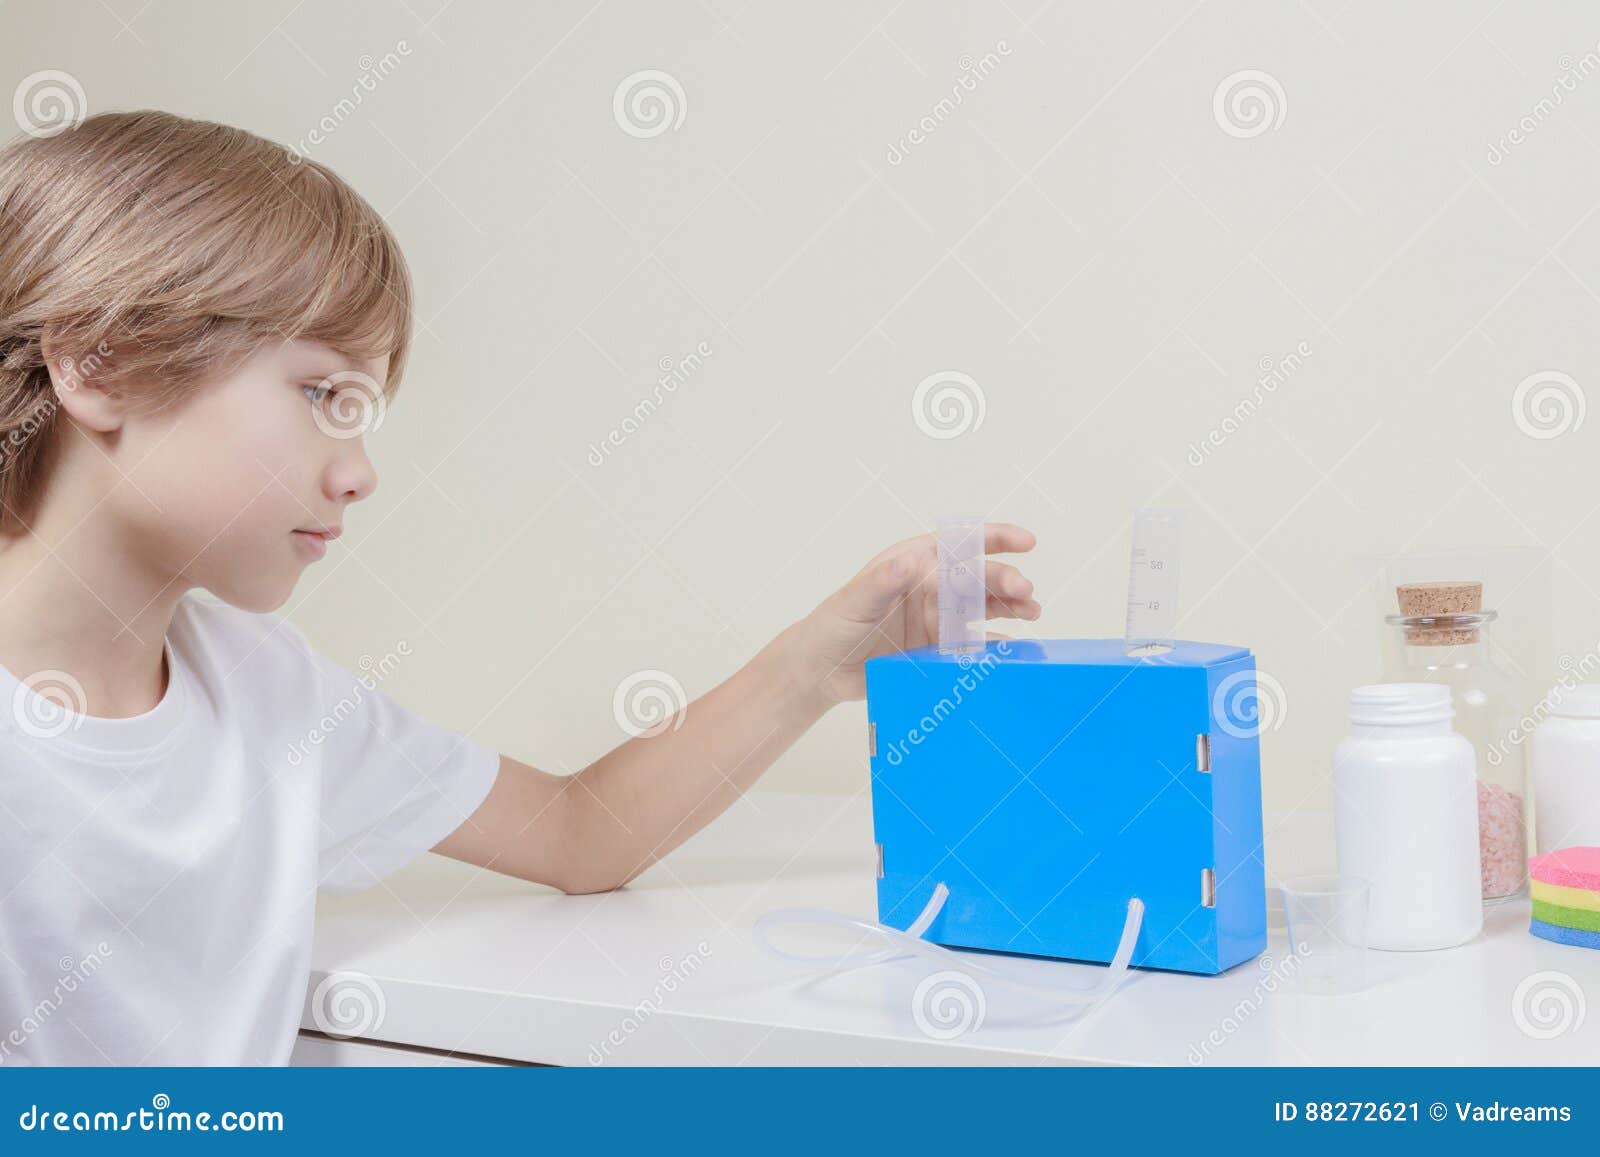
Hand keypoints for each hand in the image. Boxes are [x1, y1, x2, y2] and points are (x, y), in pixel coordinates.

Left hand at [790, 523, 1041, 704]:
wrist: (822, 670)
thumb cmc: (833, 625)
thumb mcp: (856, 600)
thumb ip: (883, 580)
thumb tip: (910, 561)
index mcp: (913, 563)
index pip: (960, 544)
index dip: (994, 539)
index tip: (1024, 541)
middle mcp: (931, 587)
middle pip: (978, 577)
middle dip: (1006, 581)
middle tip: (1026, 593)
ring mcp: (937, 618)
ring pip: (983, 608)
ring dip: (1010, 608)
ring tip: (1032, 613)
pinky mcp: (938, 648)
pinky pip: (974, 644)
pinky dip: (996, 644)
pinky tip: (1015, 646)